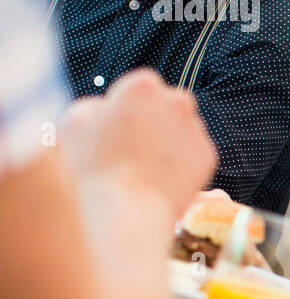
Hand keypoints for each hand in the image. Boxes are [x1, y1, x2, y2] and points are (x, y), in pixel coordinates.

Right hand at [58, 69, 215, 220]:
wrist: (126, 212)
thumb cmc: (92, 167)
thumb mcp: (72, 123)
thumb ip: (92, 106)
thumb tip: (105, 108)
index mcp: (143, 86)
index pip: (139, 87)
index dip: (125, 107)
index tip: (115, 128)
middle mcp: (177, 102)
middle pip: (165, 104)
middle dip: (152, 119)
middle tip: (130, 146)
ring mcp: (196, 129)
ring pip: (181, 128)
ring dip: (167, 139)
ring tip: (142, 167)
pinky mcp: (209, 156)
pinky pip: (191, 152)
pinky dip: (180, 161)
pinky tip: (158, 178)